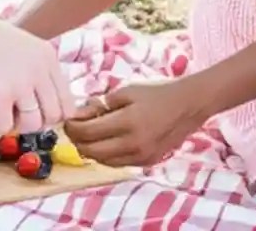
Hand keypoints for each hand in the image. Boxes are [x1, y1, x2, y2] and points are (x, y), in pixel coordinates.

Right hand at [0, 6, 76, 137]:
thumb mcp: (18, 47)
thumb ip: (33, 72)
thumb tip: (40, 111)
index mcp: (47, 56)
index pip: (67, 103)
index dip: (49, 115)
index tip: (30, 115)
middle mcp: (39, 69)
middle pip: (54, 117)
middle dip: (33, 123)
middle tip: (11, 117)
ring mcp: (21, 83)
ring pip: (32, 125)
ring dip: (13, 127)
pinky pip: (4, 129)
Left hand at [63, 77, 205, 166]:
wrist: (187, 107)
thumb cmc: (156, 94)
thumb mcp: (126, 92)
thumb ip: (100, 105)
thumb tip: (78, 115)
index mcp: (127, 122)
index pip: (87, 132)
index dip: (72, 128)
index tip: (68, 120)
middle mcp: (133, 144)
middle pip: (90, 151)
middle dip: (77, 141)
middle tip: (74, 129)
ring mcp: (141, 157)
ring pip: (102, 161)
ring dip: (90, 150)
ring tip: (88, 135)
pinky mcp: (147, 162)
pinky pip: (117, 164)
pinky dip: (106, 155)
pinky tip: (106, 142)